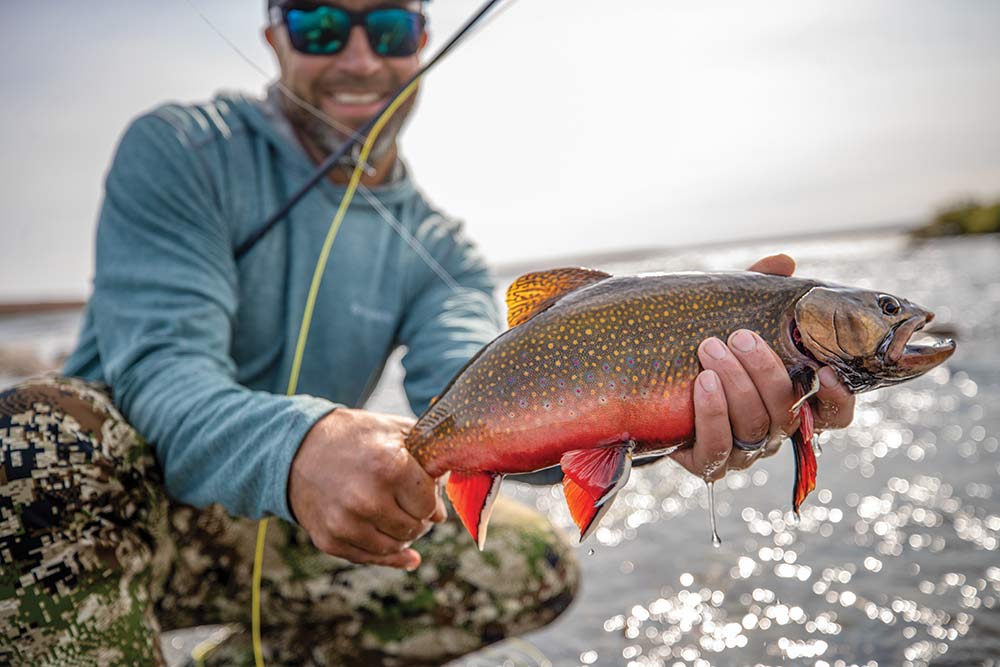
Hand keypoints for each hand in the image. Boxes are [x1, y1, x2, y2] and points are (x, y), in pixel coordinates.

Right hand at [288, 408, 445, 568]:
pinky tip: (401, 550)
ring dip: (403, 535)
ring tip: (397, 515)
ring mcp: (346, 524)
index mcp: (389, 467)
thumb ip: (430, 457)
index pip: (429, 505)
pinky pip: (370, 559)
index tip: (425, 491)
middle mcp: (367, 499)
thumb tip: (447, 497)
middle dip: (419, 517)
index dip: (431, 499)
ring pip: (395, 547)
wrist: (298, 449)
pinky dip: (387, 555)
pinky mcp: (330, 540)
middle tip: (411, 504)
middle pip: (415, 528)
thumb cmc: (355, 437)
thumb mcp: (395, 431)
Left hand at [669, 254, 855, 480]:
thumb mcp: (731, 318)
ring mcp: (744, 451)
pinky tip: (702, 384)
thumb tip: (784, 262)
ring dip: (735, 385)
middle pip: (787, 413)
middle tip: (740, 336)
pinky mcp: (709, 462)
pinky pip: (717, 448)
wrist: (652, 388)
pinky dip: (712, 414)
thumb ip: (759, 293)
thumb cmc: (707, 350)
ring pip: (754, 427)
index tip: (826, 371)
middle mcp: (774, 431)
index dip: (838, 398)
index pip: (835, 414)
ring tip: (709, 348)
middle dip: (765, 372)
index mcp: (792, 401)